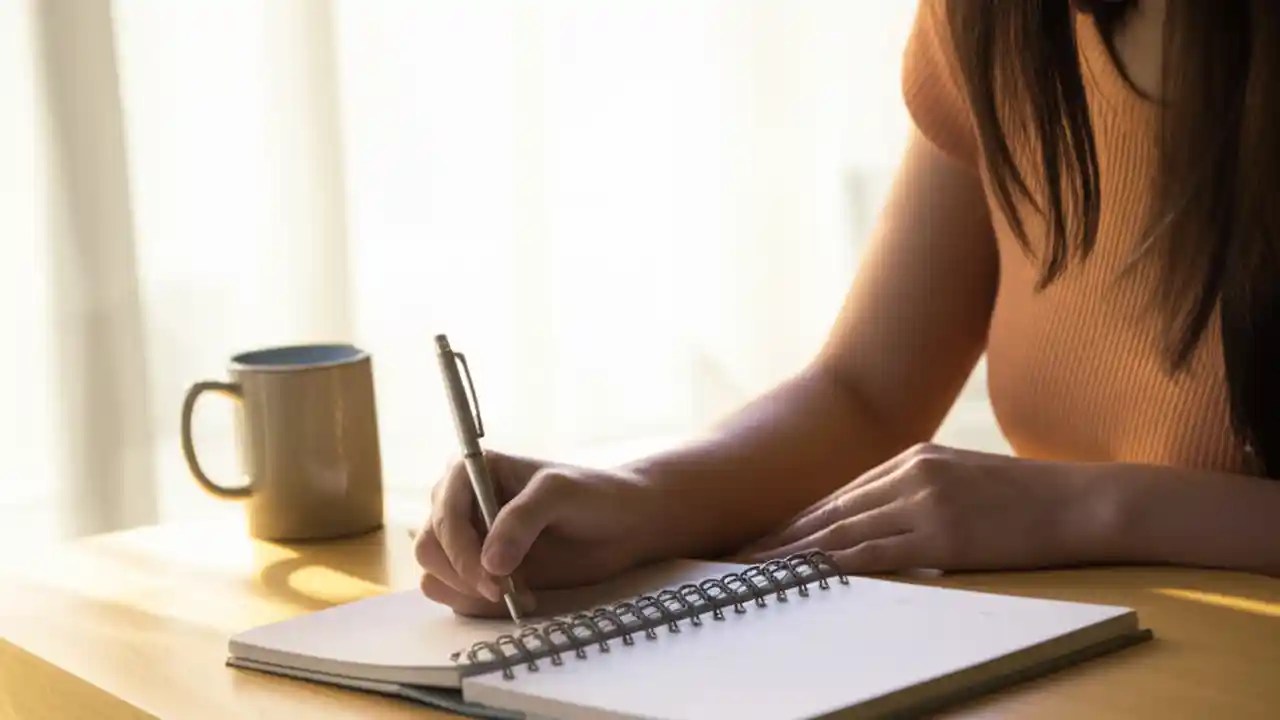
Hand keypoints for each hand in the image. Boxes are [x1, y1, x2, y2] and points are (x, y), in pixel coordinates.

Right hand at [414, 451, 662, 616]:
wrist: (621, 524)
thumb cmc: (592, 495)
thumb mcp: (560, 493)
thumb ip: (522, 520)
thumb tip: (488, 563)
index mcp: (468, 471)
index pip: (443, 516)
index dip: (461, 551)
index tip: (494, 579)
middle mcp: (457, 504)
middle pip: (429, 549)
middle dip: (463, 576)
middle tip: (506, 592)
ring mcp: (465, 539)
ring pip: (435, 576)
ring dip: (471, 593)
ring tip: (519, 593)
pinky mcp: (477, 570)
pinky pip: (456, 596)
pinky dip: (480, 604)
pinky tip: (521, 597)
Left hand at [737, 443, 1100, 572]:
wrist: (1081, 502)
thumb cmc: (1026, 497)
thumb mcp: (962, 478)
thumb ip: (918, 491)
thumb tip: (878, 520)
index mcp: (913, 457)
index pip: (839, 495)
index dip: (797, 520)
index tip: (763, 538)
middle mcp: (911, 473)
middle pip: (830, 511)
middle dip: (783, 537)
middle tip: (742, 557)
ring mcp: (926, 503)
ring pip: (844, 532)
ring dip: (797, 555)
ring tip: (761, 572)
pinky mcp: (944, 536)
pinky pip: (879, 553)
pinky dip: (839, 565)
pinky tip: (811, 575)